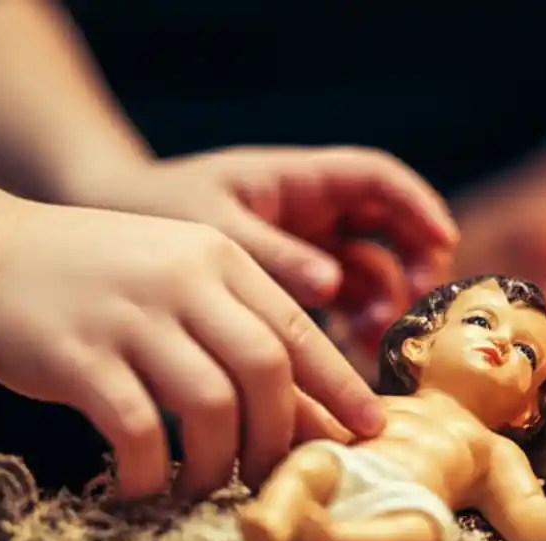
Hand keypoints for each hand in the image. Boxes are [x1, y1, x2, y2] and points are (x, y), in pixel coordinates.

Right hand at [0, 202, 376, 500]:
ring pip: (210, 404)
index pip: (297, 329)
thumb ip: (240, 336)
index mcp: (219, 259)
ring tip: (208, 488)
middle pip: (265, 369)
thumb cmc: (102, 284)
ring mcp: (130, 315)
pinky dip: (151, 471)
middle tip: (271, 477)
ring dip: (219, 463)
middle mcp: (182, 280)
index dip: (339, 387)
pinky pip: (137, 429)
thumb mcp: (180, 287)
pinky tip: (143, 487)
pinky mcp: (77, 355)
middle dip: (280, 436)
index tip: (369, 431)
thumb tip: (313, 419)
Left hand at [66, 146, 459, 350]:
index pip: (376, 178)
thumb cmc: (152, 215)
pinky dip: (349, 325)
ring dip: (381, 302)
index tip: (443, 243)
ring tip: (372, 338)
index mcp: (295, 180)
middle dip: (411, 262)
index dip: (416, 205)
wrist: (103, 232)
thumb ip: (272, 256)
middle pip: (387, 226)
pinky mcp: (288, 285)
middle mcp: (308, 210)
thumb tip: (332, 287)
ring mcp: (302, 247)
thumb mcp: (210, 231)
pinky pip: (340, 301)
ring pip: (367, 269)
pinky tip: (344, 357)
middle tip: (413, 305)